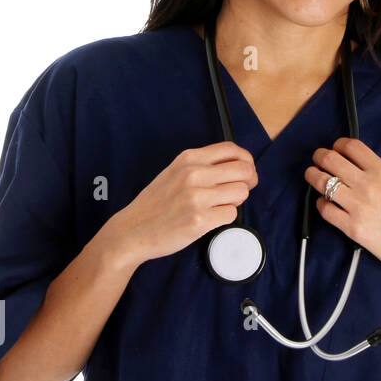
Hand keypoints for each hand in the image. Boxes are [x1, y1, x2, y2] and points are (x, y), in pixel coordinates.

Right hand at [105, 142, 257, 270]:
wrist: (132, 231)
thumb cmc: (156, 204)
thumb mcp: (175, 172)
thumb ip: (203, 165)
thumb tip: (238, 165)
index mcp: (188, 159)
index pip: (232, 150)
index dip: (246, 161)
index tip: (245, 172)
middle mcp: (193, 174)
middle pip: (245, 170)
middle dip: (248, 182)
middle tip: (238, 192)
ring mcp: (196, 197)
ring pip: (241, 192)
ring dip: (235, 202)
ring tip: (217, 206)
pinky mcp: (199, 220)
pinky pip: (231, 214)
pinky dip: (224, 218)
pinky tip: (209, 219)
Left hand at [305, 138, 380, 291]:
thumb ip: (380, 174)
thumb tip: (358, 166)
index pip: (350, 146)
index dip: (337, 145)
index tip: (334, 149)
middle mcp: (369, 185)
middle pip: (330, 159)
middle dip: (319, 157)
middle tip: (317, 161)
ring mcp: (359, 206)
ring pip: (322, 182)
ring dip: (313, 177)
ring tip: (313, 178)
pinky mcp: (352, 228)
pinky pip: (324, 210)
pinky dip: (321, 204)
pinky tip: (326, 204)